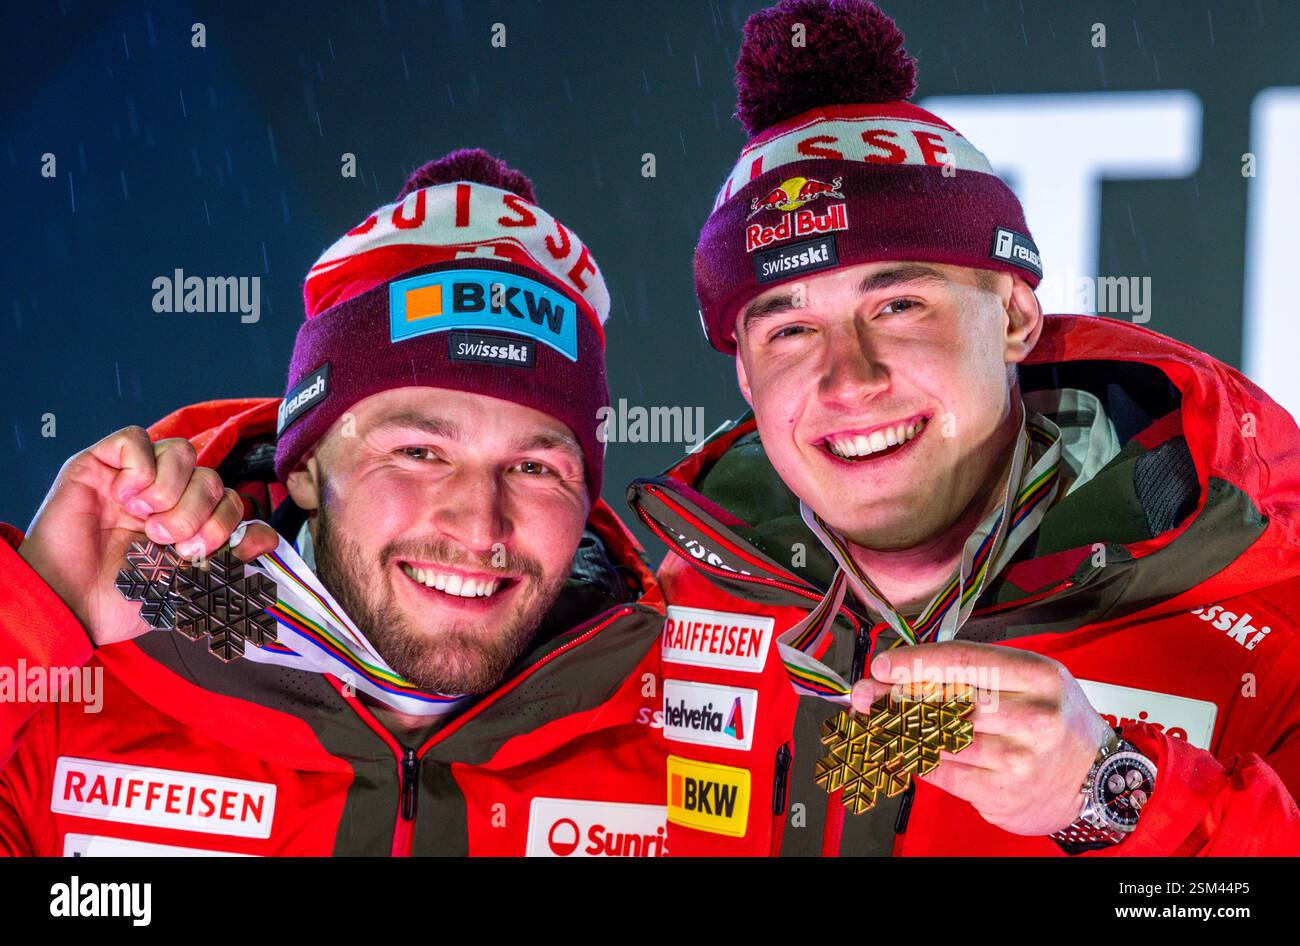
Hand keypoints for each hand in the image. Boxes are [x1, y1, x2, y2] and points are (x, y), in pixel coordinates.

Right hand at [17, 425, 278, 646]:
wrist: (71, 604)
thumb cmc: (123, 598)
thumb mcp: (188, 584)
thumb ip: (229, 558)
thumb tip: (268, 537)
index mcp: (191, 522)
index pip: (232, 499)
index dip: (226, 521)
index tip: (199, 552)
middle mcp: (167, 496)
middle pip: (211, 476)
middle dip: (198, 512)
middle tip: (168, 539)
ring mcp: (135, 478)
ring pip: (181, 451)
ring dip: (171, 490)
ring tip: (145, 520)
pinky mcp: (100, 463)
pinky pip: (136, 439)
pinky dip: (139, 468)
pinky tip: (124, 499)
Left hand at [850, 640, 1111, 835]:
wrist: (1096, 779)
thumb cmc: (1055, 719)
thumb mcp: (1030, 678)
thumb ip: (976, 668)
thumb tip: (907, 666)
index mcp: (1036, 676)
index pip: (963, 662)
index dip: (915, 662)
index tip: (883, 665)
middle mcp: (1031, 716)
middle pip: (944, 701)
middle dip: (895, 697)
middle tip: (866, 694)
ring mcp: (1016, 759)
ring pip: (937, 739)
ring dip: (898, 729)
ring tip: (876, 719)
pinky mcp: (1002, 793)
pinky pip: (942, 773)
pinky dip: (915, 758)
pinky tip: (900, 748)